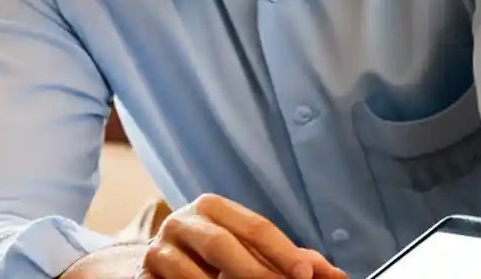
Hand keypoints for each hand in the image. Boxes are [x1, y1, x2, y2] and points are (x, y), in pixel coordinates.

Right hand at [137, 194, 347, 278]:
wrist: (161, 267)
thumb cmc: (216, 257)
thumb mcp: (251, 252)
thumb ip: (291, 260)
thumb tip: (335, 276)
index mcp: (212, 207)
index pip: (253, 226)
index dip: (281, 251)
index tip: (305, 275)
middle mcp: (182, 222)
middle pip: (221, 245)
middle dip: (256, 273)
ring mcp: (159, 250)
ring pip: (194, 274)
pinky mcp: (145, 276)